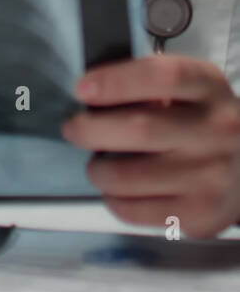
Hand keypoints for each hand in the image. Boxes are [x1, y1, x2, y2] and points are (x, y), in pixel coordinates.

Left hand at [60, 54, 239, 237]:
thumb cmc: (205, 123)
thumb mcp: (191, 89)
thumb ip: (149, 83)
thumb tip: (92, 92)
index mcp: (209, 87)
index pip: (162, 77)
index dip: (116, 81)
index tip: (83, 88)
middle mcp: (216, 130)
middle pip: (139, 129)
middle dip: (90, 129)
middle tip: (74, 128)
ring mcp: (210, 176)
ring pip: (128, 176)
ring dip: (97, 170)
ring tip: (97, 164)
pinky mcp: (199, 215)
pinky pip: (134, 210)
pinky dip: (113, 199)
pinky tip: (117, 189)